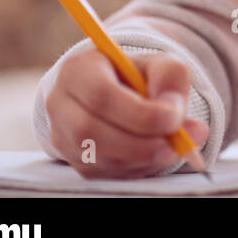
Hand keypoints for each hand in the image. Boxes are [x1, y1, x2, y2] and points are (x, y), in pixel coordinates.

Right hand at [45, 50, 209, 178]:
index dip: (139, 113)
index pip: (101, 95)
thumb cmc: (139, 76)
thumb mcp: (160, 65)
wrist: (119, 92)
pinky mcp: (72, 160)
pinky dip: (132, 169)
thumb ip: (172, 80)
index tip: (174, 118)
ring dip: (138, 159)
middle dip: (139, 143)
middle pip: (91, 131)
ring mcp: (62, 134)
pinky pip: (101, 173)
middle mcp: (60, 102)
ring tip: (170, 149)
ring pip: (95, 157)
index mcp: (79, 69)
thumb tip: (176, 115)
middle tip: (174, 144)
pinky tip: (153, 156)